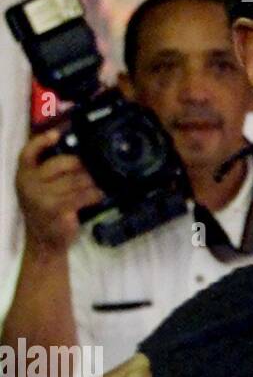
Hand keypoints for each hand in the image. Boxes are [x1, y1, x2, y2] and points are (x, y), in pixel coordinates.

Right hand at [15, 129, 103, 254]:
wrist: (43, 242)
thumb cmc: (47, 210)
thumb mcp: (41, 188)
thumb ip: (52, 172)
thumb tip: (81, 151)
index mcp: (24, 175)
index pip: (28, 153)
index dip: (41, 141)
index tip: (57, 134)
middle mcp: (29, 184)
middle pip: (62, 163)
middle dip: (83, 164)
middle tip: (97, 165)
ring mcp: (42, 197)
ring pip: (77, 179)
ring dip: (94, 180)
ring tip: (103, 181)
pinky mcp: (56, 209)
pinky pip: (83, 195)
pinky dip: (95, 194)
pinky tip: (100, 194)